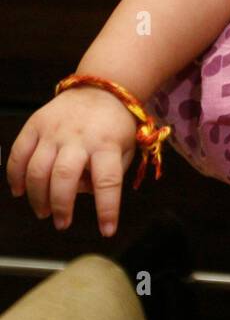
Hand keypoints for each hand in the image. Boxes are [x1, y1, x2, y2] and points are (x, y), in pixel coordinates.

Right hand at [6, 87, 136, 236]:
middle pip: (64, 176)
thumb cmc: (114, 126)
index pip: (108, 181)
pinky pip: (19, 153)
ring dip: (37, 197)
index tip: (107, 230)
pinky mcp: (36, 124)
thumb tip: (82, 195)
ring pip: (38, 169)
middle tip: (62, 223)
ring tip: (43, 211)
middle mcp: (80, 137)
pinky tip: (20, 190)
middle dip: (61, 206)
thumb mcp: (125, 150)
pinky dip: (15, 176)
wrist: (101, 89)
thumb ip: (109, 176)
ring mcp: (55, 130)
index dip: (107, 209)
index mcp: (107, 144)